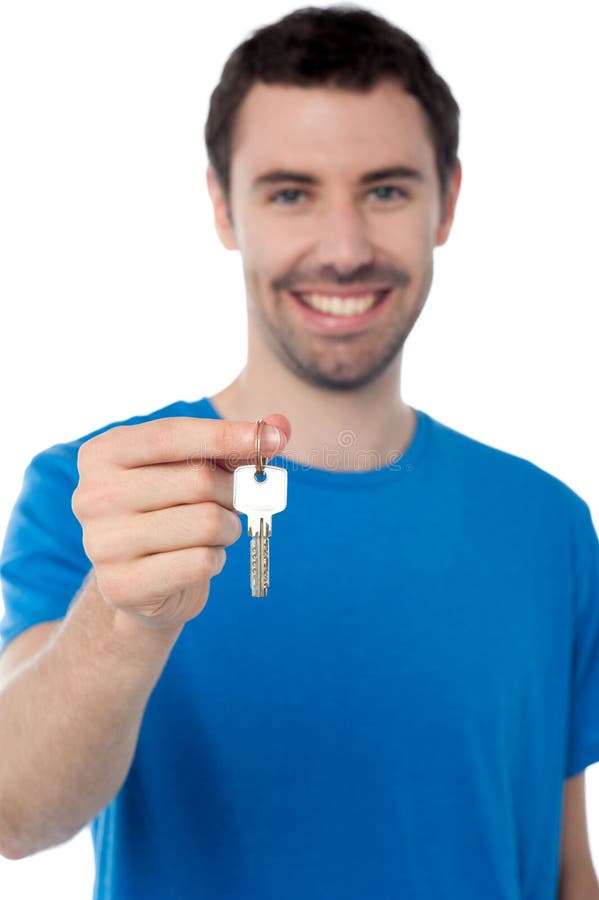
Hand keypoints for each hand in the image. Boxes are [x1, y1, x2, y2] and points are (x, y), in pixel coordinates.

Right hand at [71, 414, 290, 630]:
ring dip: (228, 528)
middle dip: (232, 491)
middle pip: (197, 480)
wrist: (140, 583)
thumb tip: (280, 428)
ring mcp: (102, 543)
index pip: (171, 435)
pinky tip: (199, 559)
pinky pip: (201, 562)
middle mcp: (92, 496)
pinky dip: (216, 559)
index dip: (225, 434)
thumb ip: (233, 445)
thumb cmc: (171, 511)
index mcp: (102, 455)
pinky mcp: (122, 585)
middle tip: (235, 501)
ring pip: (207, 523)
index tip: (272, 438)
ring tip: (216, 532)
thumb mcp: (191, 469)